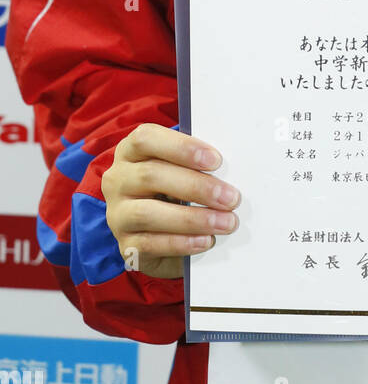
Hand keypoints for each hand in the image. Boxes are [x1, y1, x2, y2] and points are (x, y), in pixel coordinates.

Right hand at [103, 124, 240, 278]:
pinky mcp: (125, 244)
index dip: (181, 147)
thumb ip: (197, 163)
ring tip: (225, 223)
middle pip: (151, 175)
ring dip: (193, 219)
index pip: (146, 139)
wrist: (158, 228)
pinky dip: (182, 242)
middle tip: (231, 198)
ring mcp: (117, 214)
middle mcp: (118, 179)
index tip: (216, 160)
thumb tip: (233, 167)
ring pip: (148, 213)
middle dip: (196, 187)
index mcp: (130, 151)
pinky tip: (206, 241)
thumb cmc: (175, 185)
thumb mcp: (181, 168)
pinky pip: (150, 244)